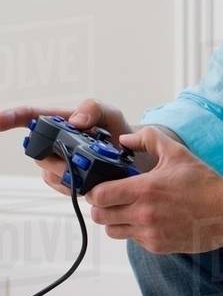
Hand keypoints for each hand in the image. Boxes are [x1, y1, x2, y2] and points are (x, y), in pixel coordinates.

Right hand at [1, 99, 133, 196]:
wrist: (136, 161)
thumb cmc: (120, 133)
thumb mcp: (111, 115)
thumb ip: (94, 109)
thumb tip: (75, 121)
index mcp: (62, 122)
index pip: (31, 117)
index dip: (11, 118)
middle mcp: (55, 144)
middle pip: (38, 151)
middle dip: (56, 155)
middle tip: (80, 155)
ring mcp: (59, 164)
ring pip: (49, 171)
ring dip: (67, 171)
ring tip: (92, 166)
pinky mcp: (67, 183)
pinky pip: (61, 186)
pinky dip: (73, 184)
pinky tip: (89, 180)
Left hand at [84, 126, 222, 253]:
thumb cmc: (204, 182)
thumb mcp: (177, 153)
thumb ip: (148, 139)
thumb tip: (124, 139)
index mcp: (145, 189)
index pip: (100, 195)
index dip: (94, 190)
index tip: (100, 186)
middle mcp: (144, 214)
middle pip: (100, 216)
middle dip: (101, 205)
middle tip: (111, 197)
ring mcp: (150, 233)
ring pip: (112, 230)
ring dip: (114, 220)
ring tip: (128, 208)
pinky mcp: (157, 246)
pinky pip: (132, 240)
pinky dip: (134, 230)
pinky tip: (149, 219)